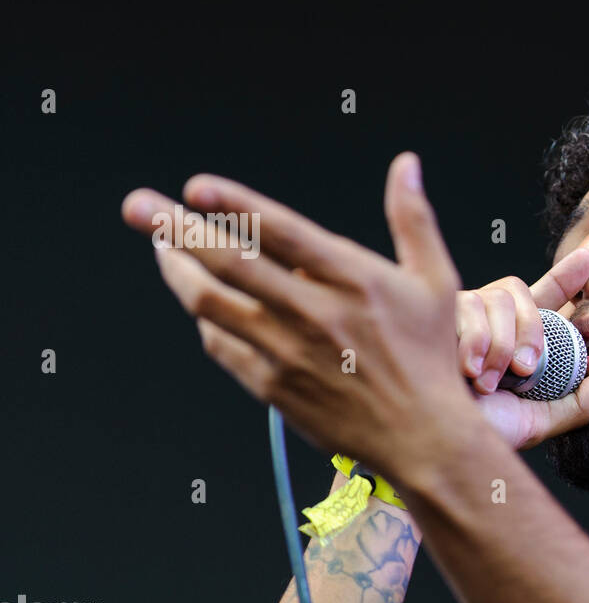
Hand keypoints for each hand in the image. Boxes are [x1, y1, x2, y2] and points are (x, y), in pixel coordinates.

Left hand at [121, 153, 472, 486]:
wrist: (423, 437)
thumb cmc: (430, 356)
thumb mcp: (436, 282)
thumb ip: (413, 219)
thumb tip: (406, 164)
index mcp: (354, 280)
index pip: (283, 232)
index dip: (236, 206)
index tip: (196, 188)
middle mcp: (315, 313)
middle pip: (231, 262)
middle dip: (175, 229)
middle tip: (137, 206)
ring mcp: (289, 352)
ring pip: (212, 304)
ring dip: (178, 270)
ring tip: (161, 247)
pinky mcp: (273, 386)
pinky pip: (222, 345)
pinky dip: (206, 319)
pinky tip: (202, 299)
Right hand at [457, 251, 588, 450]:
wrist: (438, 445)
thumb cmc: (481, 434)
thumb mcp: (538, 422)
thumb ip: (580, 403)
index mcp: (517, 341)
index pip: (546, 298)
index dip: (566, 277)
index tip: (588, 259)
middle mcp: (489, 321)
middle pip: (520, 291)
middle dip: (531, 328)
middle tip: (526, 370)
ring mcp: (462, 315)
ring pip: (498, 298)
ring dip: (502, 343)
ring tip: (489, 382)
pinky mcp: (436, 315)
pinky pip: (469, 307)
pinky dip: (476, 341)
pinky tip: (469, 371)